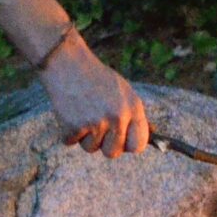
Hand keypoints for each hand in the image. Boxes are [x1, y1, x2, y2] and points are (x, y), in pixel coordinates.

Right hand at [38, 31, 149, 157]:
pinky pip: (71, 142)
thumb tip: (149, 139)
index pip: (139, 144)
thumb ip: (132, 115)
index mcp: (133, 107)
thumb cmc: (97, 79)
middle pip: (113, 152)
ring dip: (84, 136)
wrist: (68, 64)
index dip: (128, 145)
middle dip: (103, 145)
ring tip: (82, 113)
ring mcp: (96, 122)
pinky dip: (67, 131)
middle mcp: (118, 117)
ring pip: (90, 148)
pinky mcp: (75, 126)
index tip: (121, 141)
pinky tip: (69, 112)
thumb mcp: (123, 92)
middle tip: (96, 127)